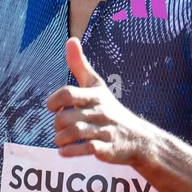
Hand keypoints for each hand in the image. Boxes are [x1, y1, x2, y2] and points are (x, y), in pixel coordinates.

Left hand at [47, 38, 154, 165]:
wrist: (139, 138)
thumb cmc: (112, 110)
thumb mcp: (97, 86)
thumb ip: (80, 65)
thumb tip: (70, 39)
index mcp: (95, 96)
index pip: (68, 94)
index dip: (54, 101)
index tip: (52, 107)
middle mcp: (100, 112)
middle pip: (66, 117)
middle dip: (57, 124)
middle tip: (59, 128)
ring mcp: (104, 131)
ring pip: (74, 133)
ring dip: (60, 139)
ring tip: (60, 140)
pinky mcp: (107, 148)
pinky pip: (85, 149)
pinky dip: (70, 152)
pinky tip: (64, 151)